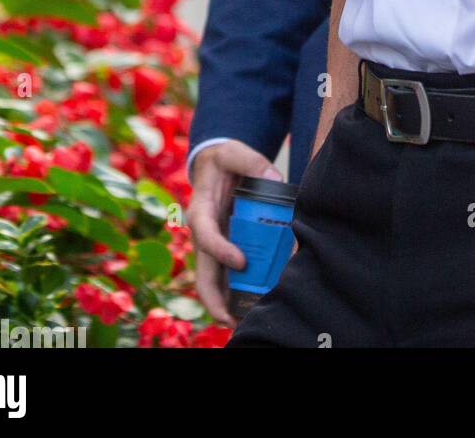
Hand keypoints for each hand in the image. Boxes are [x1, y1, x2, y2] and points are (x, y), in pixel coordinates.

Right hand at [187, 140, 280, 324]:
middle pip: (201, 271)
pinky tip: (250, 306)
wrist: (216, 164)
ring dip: (223, 302)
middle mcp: (203, 232)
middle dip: (212, 298)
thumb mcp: (235, 152)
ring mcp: (212, 243)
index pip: (205, 234)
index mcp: (201, 209)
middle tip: (230, 317)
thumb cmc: (224, 160)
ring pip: (211, 279)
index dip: (220, 250)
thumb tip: (273, 178)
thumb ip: (252, 162)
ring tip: (242, 321)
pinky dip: (234, 291)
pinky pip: (224, 274)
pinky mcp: (223, 247)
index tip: (241, 261)